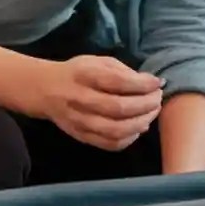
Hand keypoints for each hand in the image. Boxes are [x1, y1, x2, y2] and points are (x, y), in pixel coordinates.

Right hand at [35, 56, 163, 150]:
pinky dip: (129, 138)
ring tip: (151, 113)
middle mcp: (80, 99)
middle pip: (119, 108)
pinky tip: (138, 128)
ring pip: (116, 130)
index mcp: (85, 75)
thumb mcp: (98, 61)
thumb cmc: (78, 73)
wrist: (46, 90)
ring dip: (141, 123)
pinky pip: (110, 144)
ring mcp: (80, 121)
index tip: (158, 82)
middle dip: (146, 104)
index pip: (118, 81)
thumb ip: (124, 71)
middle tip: (158, 98)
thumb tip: (151, 84)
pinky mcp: (81, 136)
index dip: (143, 84)